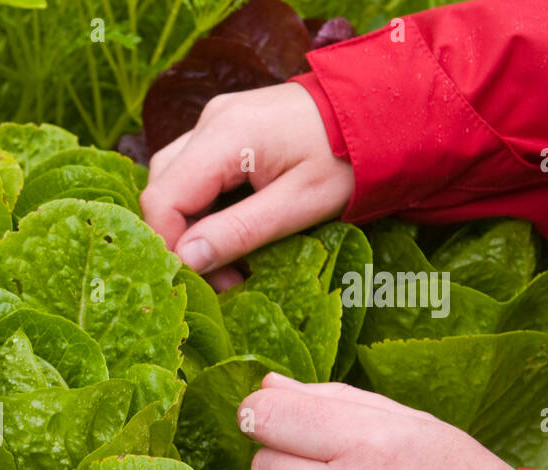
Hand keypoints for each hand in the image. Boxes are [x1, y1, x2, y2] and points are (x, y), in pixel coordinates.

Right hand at [140, 83, 353, 289]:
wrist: (385, 112)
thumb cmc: (350, 158)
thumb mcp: (300, 204)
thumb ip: (238, 232)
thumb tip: (185, 260)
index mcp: (224, 135)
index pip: (162, 198)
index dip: (169, 245)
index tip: (201, 280)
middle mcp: (210, 121)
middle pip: (162, 189)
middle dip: (181, 239)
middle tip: (224, 276)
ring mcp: (217, 119)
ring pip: (175, 181)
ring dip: (192, 225)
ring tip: (231, 258)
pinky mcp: (228, 127)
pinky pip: (196, 171)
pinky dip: (206, 207)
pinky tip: (234, 229)